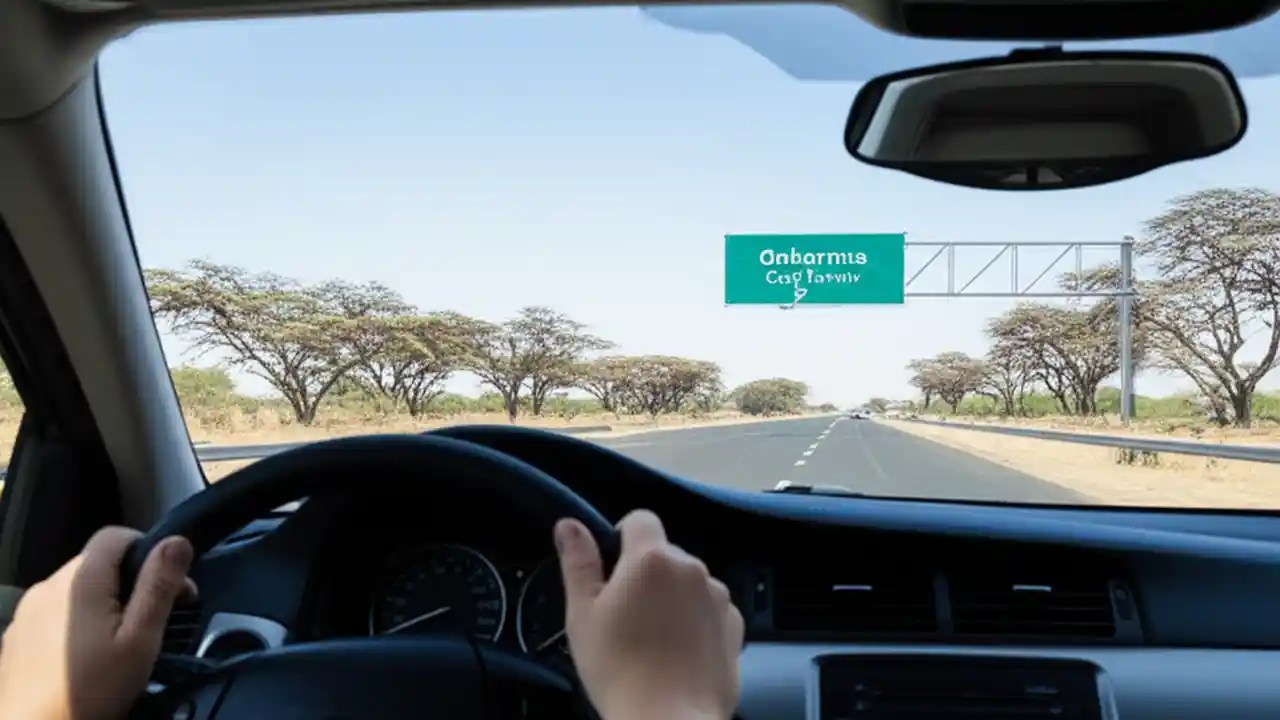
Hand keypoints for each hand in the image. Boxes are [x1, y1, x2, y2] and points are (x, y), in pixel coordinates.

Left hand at [0, 527, 196, 719]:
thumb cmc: (93, 690)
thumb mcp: (140, 640)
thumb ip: (159, 586)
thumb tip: (178, 540)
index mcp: (80, 580)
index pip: (115, 535)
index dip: (147, 550)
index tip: (169, 586)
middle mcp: (46, 586)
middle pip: (96, 563)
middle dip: (130, 580)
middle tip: (155, 619)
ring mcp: (25, 612)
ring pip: (75, 589)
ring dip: (103, 601)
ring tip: (119, 641)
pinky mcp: (14, 636)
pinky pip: (54, 612)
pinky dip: (76, 621)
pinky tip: (85, 656)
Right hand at [555, 510, 742, 719]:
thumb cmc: (618, 668)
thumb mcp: (582, 614)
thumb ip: (578, 563)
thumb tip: (569, 524)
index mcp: (652, 557)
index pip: (640, 519)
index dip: (622, 538)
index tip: (611, 571)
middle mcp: (692, 568)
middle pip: (665, 554)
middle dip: (646, 574)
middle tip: (625, 616)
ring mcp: (718, 597)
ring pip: (689, 582)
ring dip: (673, 597)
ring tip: (654, 640)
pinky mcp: (735, 626)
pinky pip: (711, 610)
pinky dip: (697, 622)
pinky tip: (680, 652)